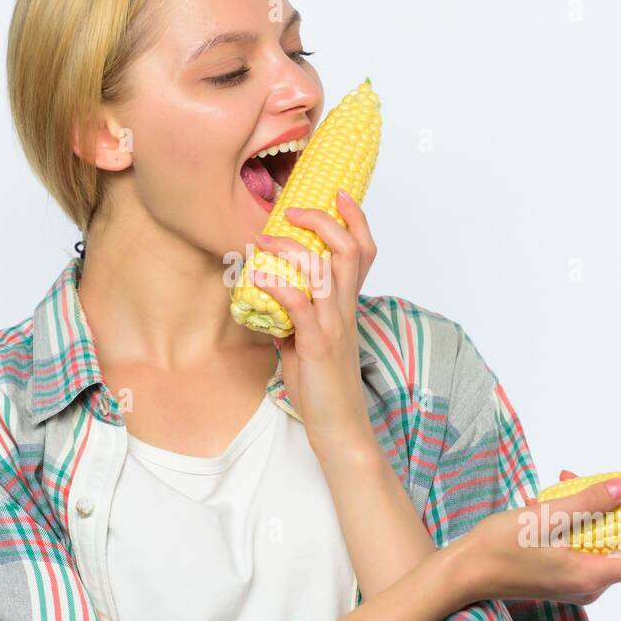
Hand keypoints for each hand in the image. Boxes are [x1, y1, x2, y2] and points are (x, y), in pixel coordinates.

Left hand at [252, 189, 377, 453]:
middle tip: (293, 208)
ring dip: (293, 248)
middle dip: (323, 220)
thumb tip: (270, 297)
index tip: (338, 193)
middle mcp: (345, 309)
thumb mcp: (306, 342)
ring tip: (265, 239)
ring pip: (325, 270)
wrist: (339, 427)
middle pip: (349, 249)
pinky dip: (278, 286)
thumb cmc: (323, 387)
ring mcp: (334, 325)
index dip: (355, 218)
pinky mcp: (318, 345)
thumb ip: (295, 316)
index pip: (363, 250)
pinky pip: (300, 306)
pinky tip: (257, 275)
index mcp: (347, 305)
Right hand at [447, 471, 620, 607]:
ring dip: (598, 512)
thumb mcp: (545, 518)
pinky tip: (555, 496)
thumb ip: (590, 502)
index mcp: (592, 574)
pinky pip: (581, 544)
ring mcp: (572, 580)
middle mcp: (588, 583)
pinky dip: (577, 520)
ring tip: (576, 483)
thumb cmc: (497, 549)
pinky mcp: (557, 574)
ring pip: (602, 542)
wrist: (460, 573)